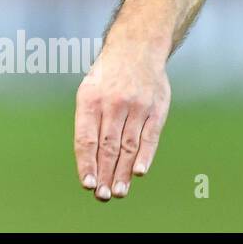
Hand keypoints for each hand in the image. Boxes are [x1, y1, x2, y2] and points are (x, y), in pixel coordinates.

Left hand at [73, 41, 169, 201]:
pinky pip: (149, 136)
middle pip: (108, 146)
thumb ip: (89, 123)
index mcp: (90, 100)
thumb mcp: (89, 91)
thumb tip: (88, 160)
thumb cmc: (107, 77)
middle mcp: (112, 103)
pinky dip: (144, 156)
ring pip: (128, 145)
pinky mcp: (156, 108)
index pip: (86, 138)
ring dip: (123, 171)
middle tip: (103, 196)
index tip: (87, 184)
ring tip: (119, 191)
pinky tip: (139, 172)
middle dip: (105, 174)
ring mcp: (136, 106)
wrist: (136, 48)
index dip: (87, 163)